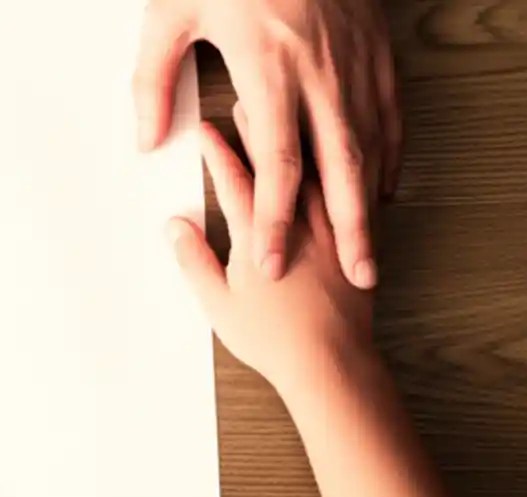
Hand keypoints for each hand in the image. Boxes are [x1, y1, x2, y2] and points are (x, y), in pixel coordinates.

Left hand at [135, 0, 400, 288]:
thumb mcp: (171, 13)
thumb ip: (154, 80)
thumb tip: (147, 140)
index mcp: (270, 67)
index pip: (278, 164)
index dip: (278, 223)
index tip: (273, 265)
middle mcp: (321, 71)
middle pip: (341, 168)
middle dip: (350, 232)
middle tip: (356, 280)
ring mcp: (355, 60)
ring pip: (372, 144)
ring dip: (373, 203)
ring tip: (371, 250)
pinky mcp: (375, 48)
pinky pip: (389, 112)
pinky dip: (389, 154)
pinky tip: (382, 185)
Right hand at [172, 123, 373, 393]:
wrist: (331, 361)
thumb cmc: (272, 339)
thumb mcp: (217, 302)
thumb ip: (194, 259)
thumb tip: (175, 227)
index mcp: (257, 232)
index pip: (233, 178)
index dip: (217, 151)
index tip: (206, 129)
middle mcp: (297, 220)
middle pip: (275, 162)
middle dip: (256, 130)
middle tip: (243, 104)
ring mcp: (329, 227)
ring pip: (313, 169)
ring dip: (296, 142)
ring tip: (285, 120)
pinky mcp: (351, 241)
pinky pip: (345, 193)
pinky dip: (335, 172)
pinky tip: (333, 161)